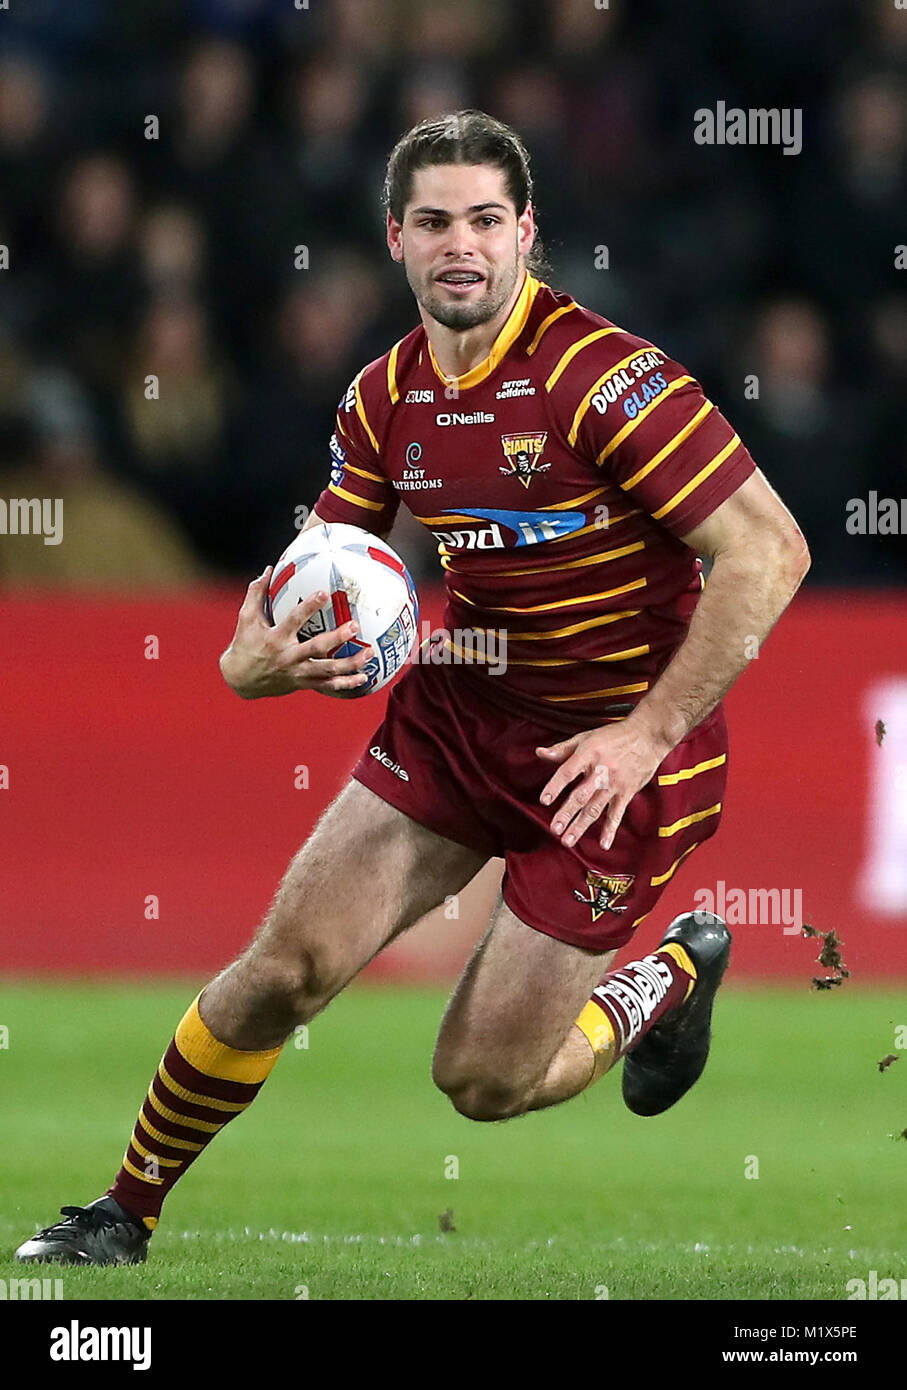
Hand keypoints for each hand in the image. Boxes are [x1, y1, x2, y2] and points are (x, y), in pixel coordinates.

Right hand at [219, 568, 372, 699]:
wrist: (241, 681)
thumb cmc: (245, 645)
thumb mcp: (246, 618)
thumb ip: (257, 593)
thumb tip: (268, 569)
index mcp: (275, 638)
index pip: (294, 620)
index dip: (309, 607)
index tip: (324, 593)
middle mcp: (288, 657)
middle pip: (316, 648)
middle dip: (337, 637)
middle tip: (355, 626)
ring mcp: (297, 673)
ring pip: (327, 670)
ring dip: (350, 663)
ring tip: (369, 653)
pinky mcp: (303, 684)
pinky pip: (327, 686)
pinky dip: (346, 683)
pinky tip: (364, 677)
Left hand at [536, 719, 669, 849]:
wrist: (648, 736)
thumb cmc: (614, 736)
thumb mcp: (586, 737)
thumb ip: (562, 749)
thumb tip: (539, 753)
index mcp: (588, 754)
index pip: (568, 772)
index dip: (555, 786)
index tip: (544, 800)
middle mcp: (601, 771)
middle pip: (581, 795)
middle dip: (567, 813)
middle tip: (554, 829)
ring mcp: (615, 783)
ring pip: (595, 808)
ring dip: (581, 825)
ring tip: (568, 840)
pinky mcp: (627, 792)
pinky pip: (617, 813)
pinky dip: (610, 830)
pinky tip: (603, 844)